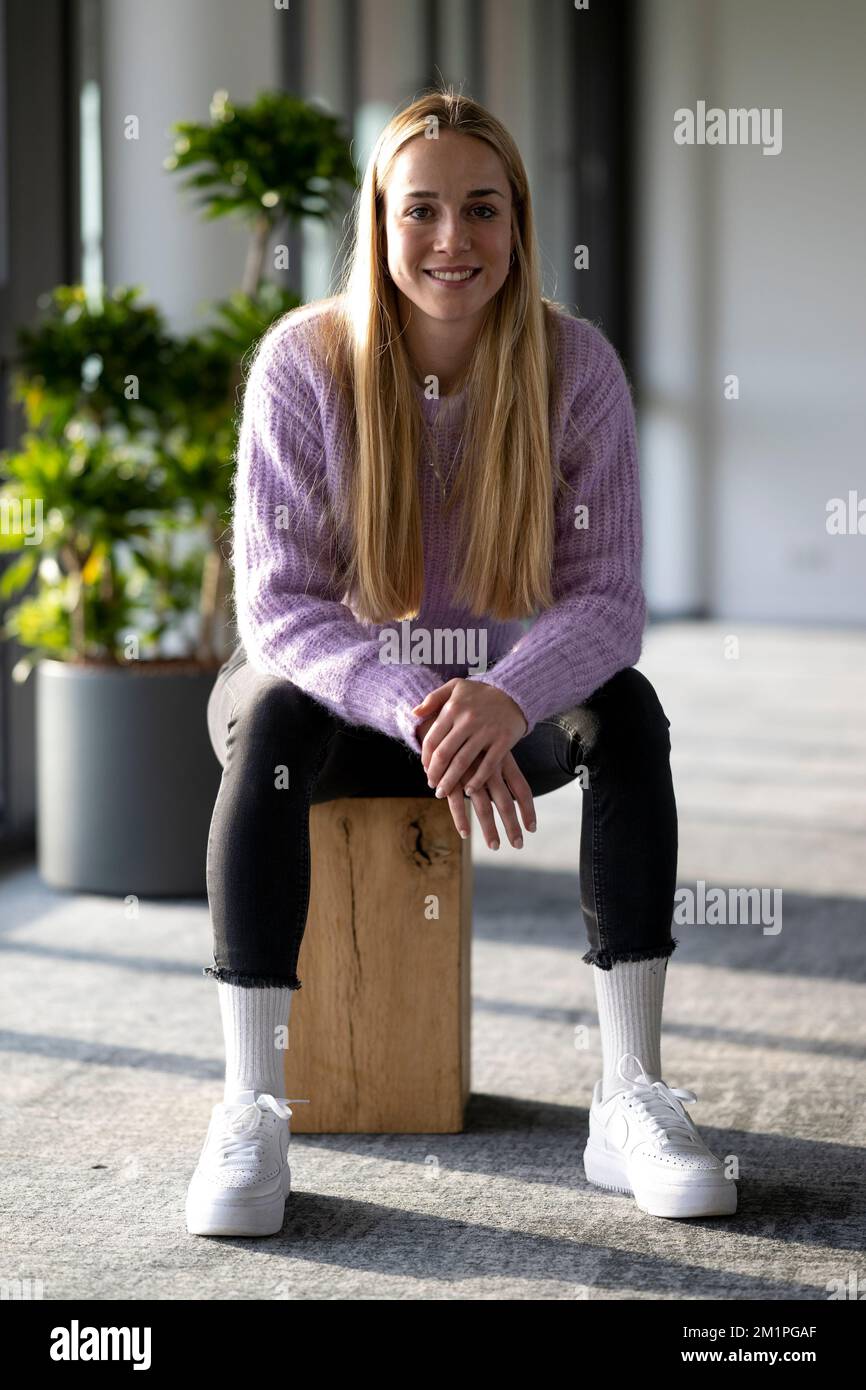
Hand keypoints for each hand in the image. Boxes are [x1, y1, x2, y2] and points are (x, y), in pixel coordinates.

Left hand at [411, 678, 528, 798]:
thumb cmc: (482, 692)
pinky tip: (468, 790)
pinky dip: (477, 780)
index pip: (432, 740)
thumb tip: (414, 713)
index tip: (426, 770)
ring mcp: (486, 731)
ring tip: (443, 792)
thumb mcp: (455, 687)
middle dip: (435, 774)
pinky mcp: (503, 741)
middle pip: (444, 754)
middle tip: (432, 786)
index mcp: (453, 709)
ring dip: (450, 781)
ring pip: (462, 762)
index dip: (426, 759)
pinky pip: (487, 765)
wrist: (515, 692)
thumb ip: (433, 698)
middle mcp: (468, 720)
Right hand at [413, 713, 535, 849]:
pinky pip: (457, 802)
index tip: (532, 827)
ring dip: (489, 828)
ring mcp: (469, 773)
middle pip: (506, 803)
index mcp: (502, 758)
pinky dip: (461, 818)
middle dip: (512, 826)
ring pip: (483, 806)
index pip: (521, 788)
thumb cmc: (468, 729)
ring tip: (495, 845)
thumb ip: (499, 760)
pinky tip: (466, 833)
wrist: (440, 715)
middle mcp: (488, 768)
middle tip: (518, 845)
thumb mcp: (489, 740)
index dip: (528, 809)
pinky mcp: (450, 776)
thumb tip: (511, 785)